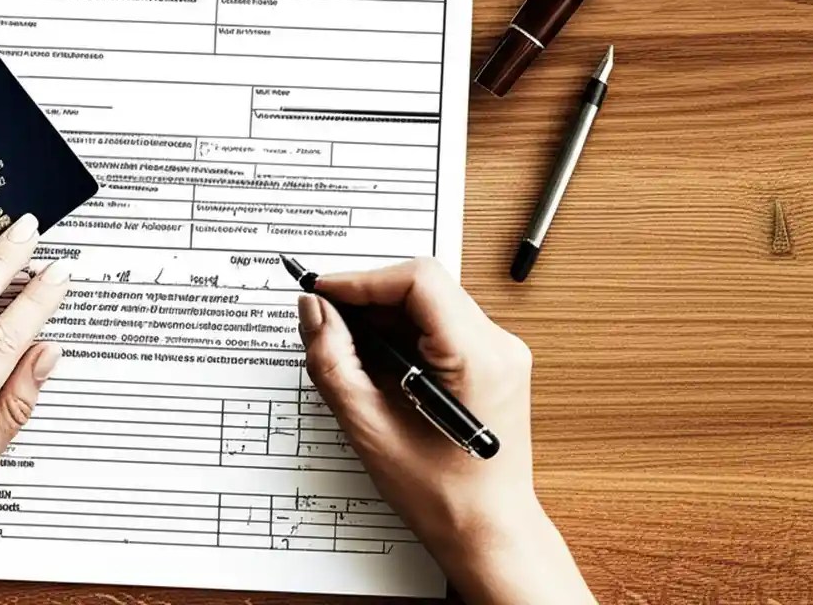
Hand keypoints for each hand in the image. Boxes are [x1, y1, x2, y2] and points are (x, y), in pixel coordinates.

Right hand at [297, 258, 593, 604]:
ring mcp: (499, 352)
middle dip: (367, 299)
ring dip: (382, 318)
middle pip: (422, 287)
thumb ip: (334, 362)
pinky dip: (401, 334)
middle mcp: (498, 346)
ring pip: (428, 304)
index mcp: (478, 358)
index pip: (417, 281)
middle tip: (325, 324)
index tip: (321, 293)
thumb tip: (313, 312)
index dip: (361, 280)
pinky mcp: (491, 362)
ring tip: (349, 353)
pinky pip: (438, 326)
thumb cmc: (443, 496)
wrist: (488, 531)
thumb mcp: (371, 428)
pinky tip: (377, 366)